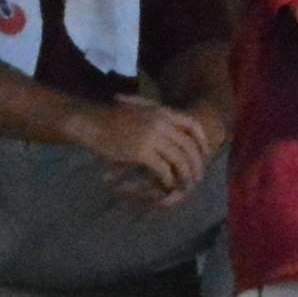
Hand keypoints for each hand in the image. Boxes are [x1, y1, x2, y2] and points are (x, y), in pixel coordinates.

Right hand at [76, 97, 213, 204]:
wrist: (92, 123)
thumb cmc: (112, 119)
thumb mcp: (139, 110)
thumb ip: (156, 116)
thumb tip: (173, 128)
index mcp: (162, 111)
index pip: (193, 125)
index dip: (202, 141)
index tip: (205, 155)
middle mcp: (161, 122)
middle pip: (189, 146)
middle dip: (197, 164)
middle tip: (198, 177)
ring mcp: (152, 136)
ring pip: (179, 160)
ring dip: (184, 175)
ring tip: (185, 186)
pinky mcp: (142, 151)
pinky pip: (163, 169)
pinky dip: (167, 179)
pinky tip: (166, 185)